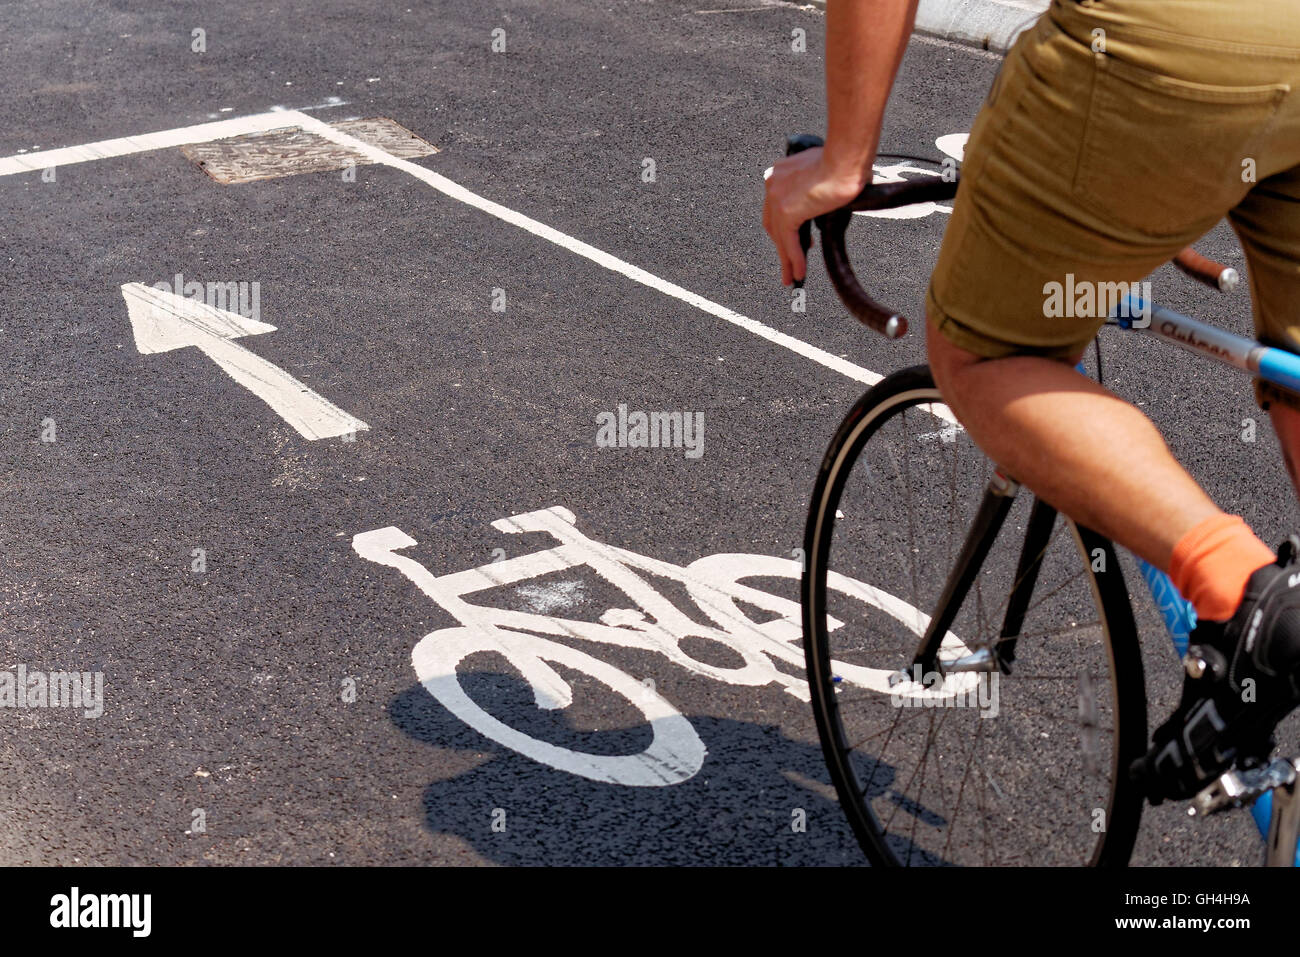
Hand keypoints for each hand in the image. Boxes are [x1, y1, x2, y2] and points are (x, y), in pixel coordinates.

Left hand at [762, 146, 868, 286]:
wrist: (846, 158)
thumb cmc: (844, 160)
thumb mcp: (823, 173)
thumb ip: (816, 187)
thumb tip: (825, 200)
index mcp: (780, 172)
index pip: (777, 207)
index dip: (786, 226)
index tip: (798, 239)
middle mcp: (773, 184)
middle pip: (774, 223)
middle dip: (783, 245)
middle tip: (790, 262)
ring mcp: (777, 198)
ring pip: (780, 236)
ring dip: (787, 259)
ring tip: (792, 276)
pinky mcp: (786, 212)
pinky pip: (789, 241)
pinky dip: (794, 258)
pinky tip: (799, 272)